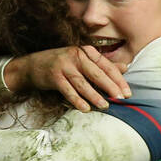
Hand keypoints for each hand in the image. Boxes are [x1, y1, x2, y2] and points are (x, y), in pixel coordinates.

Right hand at [5, 46, 130, 111]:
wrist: (33, 65)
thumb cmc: (62, 64)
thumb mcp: (83, 61)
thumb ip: (103, 65)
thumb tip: (125, 67)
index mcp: (86, 52)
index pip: (106, 66)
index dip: (118, 80)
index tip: (128, 93)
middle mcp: (76, 56)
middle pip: (97, 73)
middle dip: (110, 86)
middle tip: (121, 98)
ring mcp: (64, 65)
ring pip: (83, 82)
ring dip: (94, 95)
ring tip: (105, 106)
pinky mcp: (54, 76)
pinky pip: (68, 90)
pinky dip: (77, 100)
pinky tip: (85, 108)